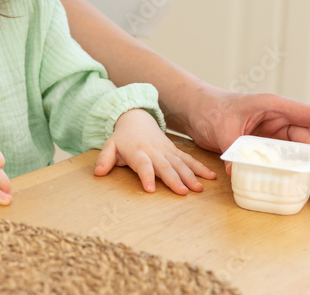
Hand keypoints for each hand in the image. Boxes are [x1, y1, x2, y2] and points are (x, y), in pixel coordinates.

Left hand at [95, 109, 215, 194]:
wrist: (136, 118)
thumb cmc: (122, 138)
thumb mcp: (109, 145)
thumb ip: (104, 159)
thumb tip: (97, 173)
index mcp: (137, 151)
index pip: (142, 165)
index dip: (146, 176)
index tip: (150, 189)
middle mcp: (153, 151)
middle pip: (165, 166)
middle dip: (174, 179)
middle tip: (183, 192)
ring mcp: (166, 150)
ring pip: (179, 163)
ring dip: (190, 176)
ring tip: (199, 188)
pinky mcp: (174, 150)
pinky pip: (188, 159)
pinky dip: (200, 167)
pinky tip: (211, 177)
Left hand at [183, 88, 309, 194]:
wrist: (195, 111)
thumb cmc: (210, 109)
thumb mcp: (222, 127)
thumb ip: (235, 148)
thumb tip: (238, 171)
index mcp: (275, 106)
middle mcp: (280, 120)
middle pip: (309, 143)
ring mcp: (274, 135)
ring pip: (301, 155)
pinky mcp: (266, 148)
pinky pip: (286, 162)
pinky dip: (294, 174)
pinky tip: (301, 188)